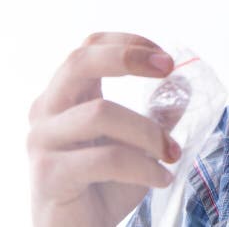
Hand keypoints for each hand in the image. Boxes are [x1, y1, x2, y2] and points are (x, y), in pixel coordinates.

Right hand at [27, 32, 182, 226]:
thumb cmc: (105, 186)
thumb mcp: (140, 143)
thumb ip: (158, 114)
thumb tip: (186, 82)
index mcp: (66, 96)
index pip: (89, 47)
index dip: (127, 43)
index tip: (166, 60)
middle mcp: (47, 111)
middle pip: (79, 61)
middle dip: (127, 58)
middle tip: (167, 69)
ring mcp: (42, 141)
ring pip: (100, 113)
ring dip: (148, 132)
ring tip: (171, 153)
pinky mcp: (49, 175)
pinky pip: (105, 158)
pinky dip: (142, 167)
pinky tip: (161, 178)